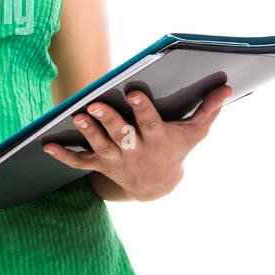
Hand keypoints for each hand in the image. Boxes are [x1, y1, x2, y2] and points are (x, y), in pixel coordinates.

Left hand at [42, 85, 233, 200]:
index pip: (149, 123)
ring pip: (99, 146)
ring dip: (88, 132)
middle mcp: (135, 150)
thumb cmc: (176, 149)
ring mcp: (116, 159)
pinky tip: (47, 145)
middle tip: (95, 105)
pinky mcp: (101, 165)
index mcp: (156, 139)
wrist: (157, 187)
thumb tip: (226, 88)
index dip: (142, 109)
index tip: (134, 92)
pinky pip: (80, 162)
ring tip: (76, 116)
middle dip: (108, 121)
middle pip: (120, 135)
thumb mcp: (195, 132)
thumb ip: (208, 109)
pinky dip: (64, 155)